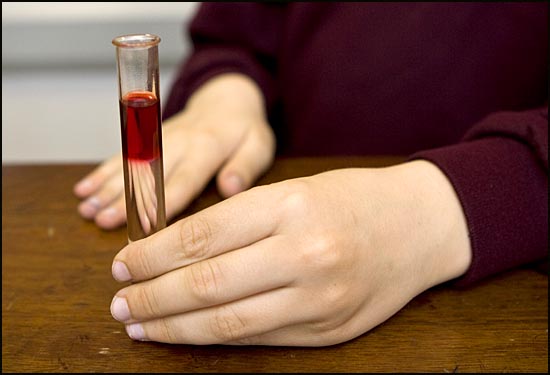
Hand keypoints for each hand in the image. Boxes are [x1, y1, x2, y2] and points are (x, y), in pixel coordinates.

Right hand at [73, 73, 274, 228]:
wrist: (227, 99)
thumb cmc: (245, 130)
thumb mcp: (259, 145)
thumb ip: (246, 166)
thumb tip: (231, 189)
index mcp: (208, 147)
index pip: (183, 180)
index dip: (162, 206)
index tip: (144, 229)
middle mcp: (180, 142)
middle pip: (148, 172)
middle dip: (123, 198)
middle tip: (102, 220)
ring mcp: (161, 138)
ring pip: (129, 163)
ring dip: (106, 186)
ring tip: (85, 209)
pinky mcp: (150, 137)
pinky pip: (124, 153)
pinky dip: (103, 170)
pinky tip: (84, 189)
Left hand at [109, 160, 470, 345]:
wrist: (421, 226)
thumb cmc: (354, 200)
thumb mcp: (296, 190)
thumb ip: (241, 222)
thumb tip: (177, 252)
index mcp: (291, 206)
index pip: (201, 235)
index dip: (152, 254)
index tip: (123, 264)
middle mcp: (304, 254)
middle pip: (205, 283)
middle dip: (151, 296)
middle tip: (119, 301)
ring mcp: (318, 299)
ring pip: (226, 322)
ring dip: (173, 327)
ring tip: (139, 325)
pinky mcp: (328, 331)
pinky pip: (258, 340)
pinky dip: (215, 339)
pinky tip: (188, 336)